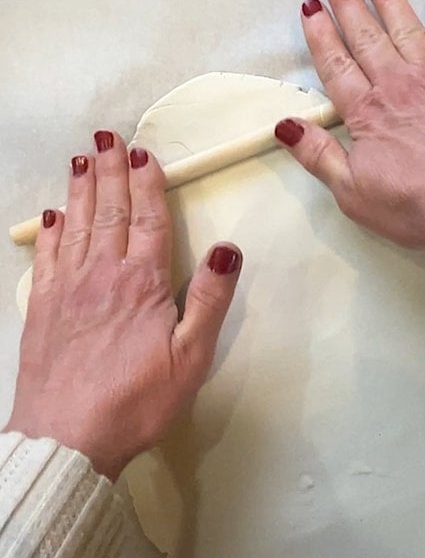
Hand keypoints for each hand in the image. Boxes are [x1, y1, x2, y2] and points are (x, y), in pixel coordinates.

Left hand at [4, 132, 241, 480]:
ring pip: (77, 225)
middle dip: (110, 171)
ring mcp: (68, 289)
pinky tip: (52, 214)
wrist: (65, 441)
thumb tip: (227, 249)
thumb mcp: (191, 357)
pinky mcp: (43, 309)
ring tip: (82, 158)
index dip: (147, 183)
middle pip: (110, 211)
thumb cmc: (136, 401)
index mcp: (142, 283)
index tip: (142, 153)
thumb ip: (209, 300)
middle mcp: (103, 275)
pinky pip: (48, 256)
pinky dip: (51, 230)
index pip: (148, 219)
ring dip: (81, 188)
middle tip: (108, 138)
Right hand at [275, 0, 424, 247]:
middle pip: (366, 36)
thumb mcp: (353, 193)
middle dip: (347, 1)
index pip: (336, 65)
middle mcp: (399, 85)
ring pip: (406, 27)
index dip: (321, 35)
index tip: (311, 7)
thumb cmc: (418, 205)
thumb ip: (318, 156)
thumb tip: (286, 126)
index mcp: (367, 112)